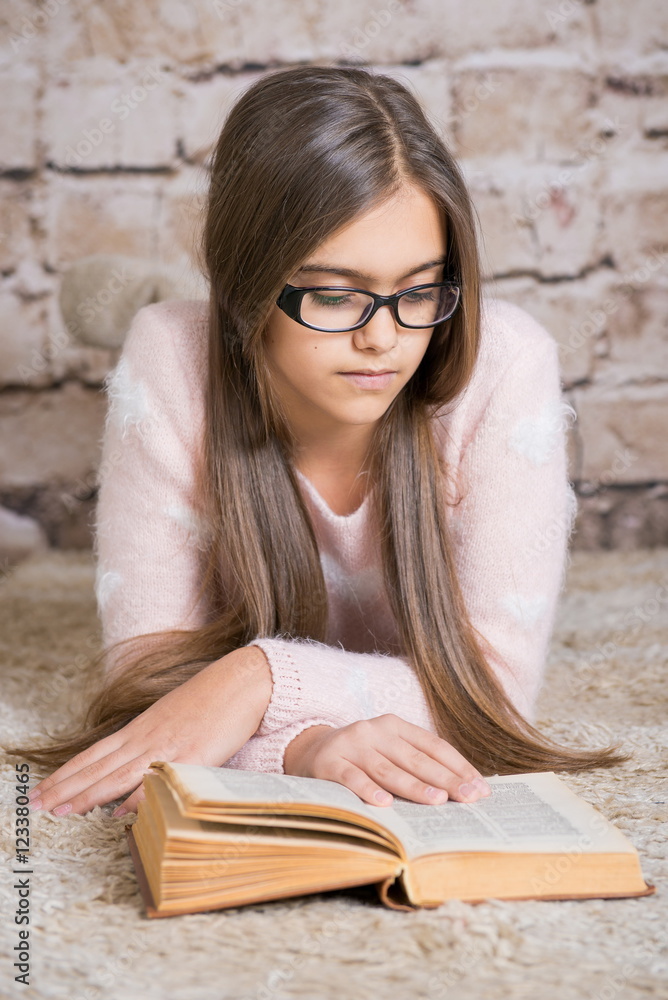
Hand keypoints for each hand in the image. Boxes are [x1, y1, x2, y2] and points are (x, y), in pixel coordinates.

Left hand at [27, 645, 272, 817]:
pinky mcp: (193, 756)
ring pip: (118, 775)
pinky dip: (135, 798)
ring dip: (86, 794)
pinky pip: (157, 780)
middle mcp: (147, 737)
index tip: (42, 788)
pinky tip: (116, 812)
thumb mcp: (174, 717)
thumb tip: (133, 766)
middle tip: (35, 804)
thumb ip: (152, 741)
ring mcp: (168, 746)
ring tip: (59, 810)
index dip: (67, 772)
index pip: (95, 753)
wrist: (245, 680)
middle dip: (65, 786)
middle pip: (98, 766)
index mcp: (142, 727)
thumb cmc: (213, 699)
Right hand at [283, 714, 490, 806]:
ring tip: (437, 801)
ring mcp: (351, 745)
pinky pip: (352, 778)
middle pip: (415, 758)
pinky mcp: (329, 763)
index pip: (433, 745)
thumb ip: (417, 764)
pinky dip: (368, 790)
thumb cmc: (360, 757)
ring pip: (388, 769)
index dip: (458, 766)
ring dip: (414, 786)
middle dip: (446, 779)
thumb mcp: (388, 751)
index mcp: (395, 725)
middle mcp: (374, 730)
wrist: (308, 751)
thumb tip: (461, 790)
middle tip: (469, 797)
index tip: (481, 788)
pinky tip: (385, 804)